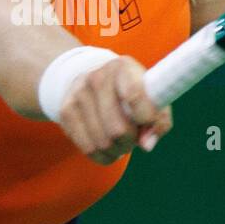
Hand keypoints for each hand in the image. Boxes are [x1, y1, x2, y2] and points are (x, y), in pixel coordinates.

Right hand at [57, 55, 173, 163]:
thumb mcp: (152, 98)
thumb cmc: (131, 93)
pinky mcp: (66, 111)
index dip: (145, 117)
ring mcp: (79, 94)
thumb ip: (158, 121)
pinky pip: (87, 148)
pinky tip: (107, 147)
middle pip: (117, 129)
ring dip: (116, 150)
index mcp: (123, 68)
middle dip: (130, 141)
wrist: (94, 80)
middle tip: (133, 138)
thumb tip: (146, 145)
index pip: (134, 95)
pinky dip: (102, 155)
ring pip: (102, 142)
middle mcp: (98, 77)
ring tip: (120, 142)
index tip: (148, 124)